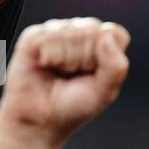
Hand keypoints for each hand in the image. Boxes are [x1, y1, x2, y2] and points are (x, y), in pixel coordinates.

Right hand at [0, 18, 129, 144]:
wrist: (40, 120)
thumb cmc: (73, 106)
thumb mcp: (104, 92)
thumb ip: (115, 66)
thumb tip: (105, 34)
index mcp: (101, 46)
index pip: (112, 32)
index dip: (106, 53)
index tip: (95, 74)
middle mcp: (79, 34)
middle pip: (91, 29)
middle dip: (85, 58)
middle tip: (74, 75)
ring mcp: (56, 33)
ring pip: (70, 31)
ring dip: (65, 59)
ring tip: (59, 71)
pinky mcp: (34, 36)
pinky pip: (48, 35)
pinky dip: (49, 56)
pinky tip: (44, 65)